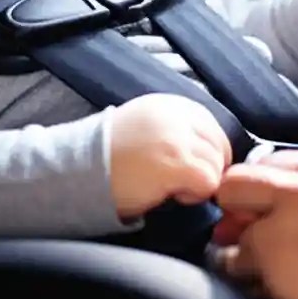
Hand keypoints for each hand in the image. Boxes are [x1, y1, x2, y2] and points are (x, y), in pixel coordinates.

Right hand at [109, 93, 232, 220]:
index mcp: (169, 103)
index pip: (211, 125)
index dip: (208, 151)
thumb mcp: (144, 125)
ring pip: (216, 165)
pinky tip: (174, 194)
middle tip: (184, 182)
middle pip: (218, 145)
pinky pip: (209, 182)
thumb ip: (174, 127)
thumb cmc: (109, 155)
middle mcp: (176, 115)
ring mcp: (177, 138)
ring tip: (174, 187)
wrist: (79, 170)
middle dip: (208, 167)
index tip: (194, 166)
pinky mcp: (177, 163)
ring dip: (201, 181)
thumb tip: (206, 147)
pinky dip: (196, 194)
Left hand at [212, 150, 297, 298]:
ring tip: (263, 274)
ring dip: (241, 251)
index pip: (271, 165)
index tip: (273, 210)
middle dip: (239, 212)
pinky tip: (269, 293)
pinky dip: (244, 280)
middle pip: (236, 185)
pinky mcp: (267, 259)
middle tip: (254, 239)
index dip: (269, 191)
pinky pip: (234, 268)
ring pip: (230, 231)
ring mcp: (277, 221)